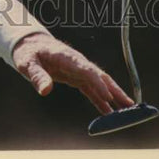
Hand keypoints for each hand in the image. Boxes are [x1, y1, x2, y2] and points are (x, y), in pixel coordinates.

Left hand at [12, 32, 134, 113]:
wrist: (30, 44)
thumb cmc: (28, 52)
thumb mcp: (27, 63)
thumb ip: (37, 75)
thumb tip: (46, 90)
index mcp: (67, 57)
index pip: (86, 70)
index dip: (98, 83)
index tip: (110, 97)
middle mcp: (77, 63)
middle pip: (100, 77)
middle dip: (116, 91)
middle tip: (130, 106)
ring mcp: (79, 70)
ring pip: (100, 84)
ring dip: (114, 97)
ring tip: (128, 113)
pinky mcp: (76, 77)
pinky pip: (92, 90)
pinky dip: (102, 101)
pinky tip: (110, 114)